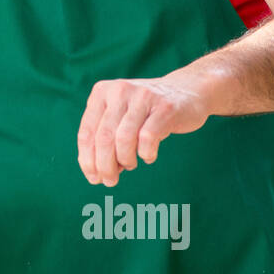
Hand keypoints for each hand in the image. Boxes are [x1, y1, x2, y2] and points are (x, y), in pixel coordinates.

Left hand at [76, 76, 211, 186]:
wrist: (187, 91)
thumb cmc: (146, 112)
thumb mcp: (119, 117)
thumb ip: (104, 139)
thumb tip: (94, 172)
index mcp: (101, 92)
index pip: (86, 132)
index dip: (87, 160)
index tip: (93, 178)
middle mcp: (119, 91)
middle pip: (103, 138)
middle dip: (104, 166)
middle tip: (110, 182)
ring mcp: (143, 97)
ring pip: (124, 139)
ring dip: (125, 160)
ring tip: (130, 165)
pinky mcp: (165, 108)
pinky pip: (148, 138)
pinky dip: (146, 154)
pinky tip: (148, 156)